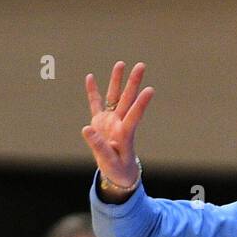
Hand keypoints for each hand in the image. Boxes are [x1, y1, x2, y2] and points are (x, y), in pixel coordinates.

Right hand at [82, 60, 153, 190]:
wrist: (118, 173)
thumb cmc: (118, 169)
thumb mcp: (110, 163)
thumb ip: (99, 146)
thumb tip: (86, 129)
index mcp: (125, 134)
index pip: (134, 116)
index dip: (141, 103)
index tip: (150, 90)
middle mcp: (119, 123)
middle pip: (127, 100)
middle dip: (133, 83)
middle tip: (141, 65)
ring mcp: (110, 121)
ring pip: (114, 97)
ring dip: (117, 81)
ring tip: (121, 63)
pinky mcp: (100, 122)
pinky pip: (96, 104)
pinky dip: (93, 92)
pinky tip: (90, 77)